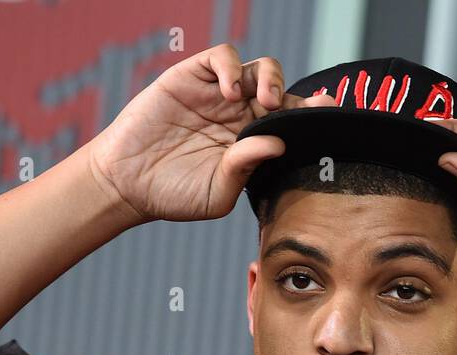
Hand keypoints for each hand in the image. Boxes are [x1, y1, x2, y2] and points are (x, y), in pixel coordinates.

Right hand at [88, 44, 333, 224]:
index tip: (329, 114)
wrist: (128, 182)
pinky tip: (229, 90)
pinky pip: (221, 57)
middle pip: (280, 91)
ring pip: (258, 69)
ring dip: (268, 78)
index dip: (310, 115)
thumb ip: (245, 169)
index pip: (290, 123)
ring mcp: (217, 95)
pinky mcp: (192, 78)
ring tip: (260, 101)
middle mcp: (240, 116)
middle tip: (283, 109)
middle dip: (293, 96)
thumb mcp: (216, 192)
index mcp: (252, 144)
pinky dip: (231, 66)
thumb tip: (276, 143)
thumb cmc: (173, 194)